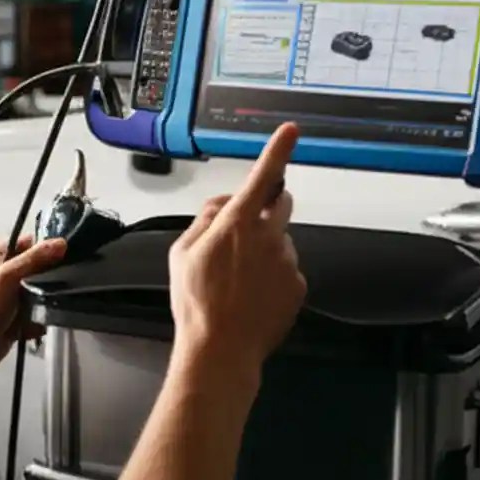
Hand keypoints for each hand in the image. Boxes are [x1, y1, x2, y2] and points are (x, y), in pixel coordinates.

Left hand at [0, 235, 66, 371]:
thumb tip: (58, 243)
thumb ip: (34, 259)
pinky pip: (37, 316)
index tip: (60, 251)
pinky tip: (37, 324)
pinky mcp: (17, 320)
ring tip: (48, 304)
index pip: (25, 243)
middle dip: (47, 277)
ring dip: (44, 301)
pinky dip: (40, 321)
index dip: (42, 246)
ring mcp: (11, 299)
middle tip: (58, 279)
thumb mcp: (7, 276)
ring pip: (39, 294)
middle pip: (36, 270)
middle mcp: (4, 278)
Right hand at [167, 123, 305, 373]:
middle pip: (281, 202)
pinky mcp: (298, 285)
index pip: (262, 177)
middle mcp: (269, 236)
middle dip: (269, 205)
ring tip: (240, 279)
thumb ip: (203, 221)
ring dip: (267, 247)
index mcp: (237, 223)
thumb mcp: (180, 253)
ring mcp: (287, 261)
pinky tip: (253, 296)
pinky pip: (287, 269)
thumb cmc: (194, 301)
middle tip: (245, 229)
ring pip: (282, 239)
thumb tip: (220, 206)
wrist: (221, 349)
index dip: (278, 149)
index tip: (291, 130)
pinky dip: (274, 276)